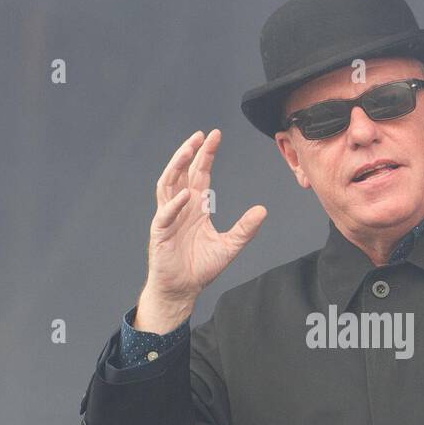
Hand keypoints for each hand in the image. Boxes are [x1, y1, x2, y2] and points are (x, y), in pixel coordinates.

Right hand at [136, 128, 267, 330]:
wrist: (183, 289)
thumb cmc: (200, 267)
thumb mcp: (229, 246)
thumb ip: (245, 228)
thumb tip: (263, 210)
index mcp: (195, 207)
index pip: (199, 173)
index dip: (205, 155)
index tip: (214, 136)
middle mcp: (180, 207)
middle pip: (182, 172)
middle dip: (189, 153)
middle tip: (200, 136)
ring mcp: (168, 218)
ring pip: (167, 185)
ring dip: (176, 167)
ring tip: (187, 151)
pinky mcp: (160, 233)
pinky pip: (165, 214)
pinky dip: (175, 204)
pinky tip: (186, 195)